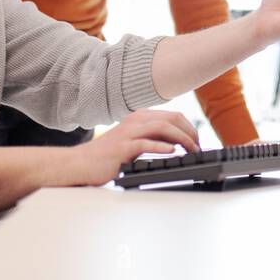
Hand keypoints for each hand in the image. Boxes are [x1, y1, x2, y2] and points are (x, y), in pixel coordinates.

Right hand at [69, 110, 200, 185]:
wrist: (80, 163)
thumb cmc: (108, 156)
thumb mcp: (133, 141)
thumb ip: (151, 138)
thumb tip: (176, 142)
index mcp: (139, 118)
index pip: (173, 115)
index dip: (189, 128)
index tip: (197, 142)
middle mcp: (135, 121)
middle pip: (171, 118)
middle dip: (189, 132)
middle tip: (198, 147)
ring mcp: (128, 133)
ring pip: (161, 127)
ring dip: (181, 138)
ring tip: (191, 150)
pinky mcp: (122, 148)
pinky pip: (145, 143)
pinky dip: (161, 146)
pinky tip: (172, 152)